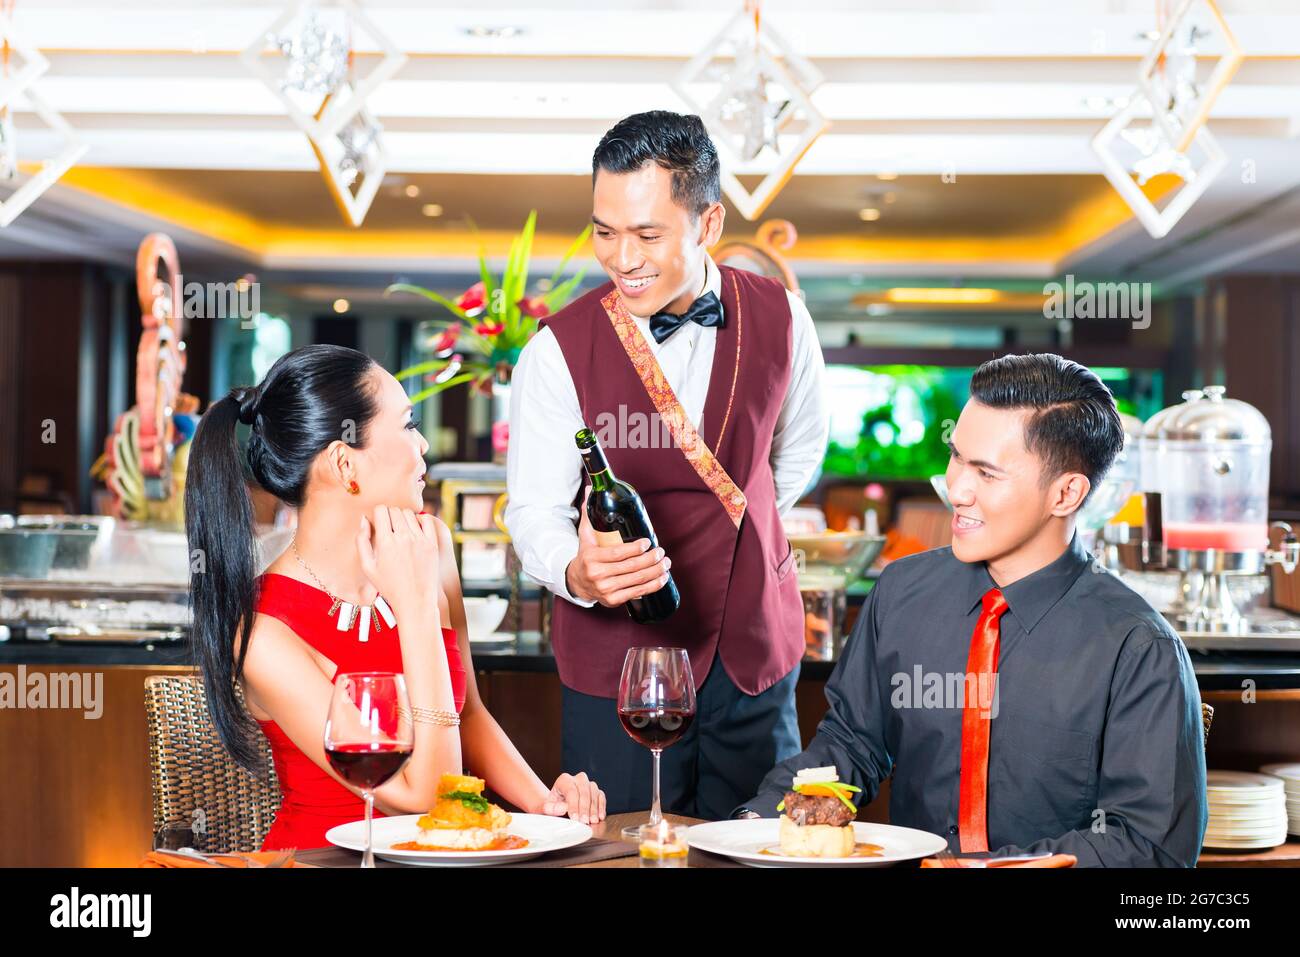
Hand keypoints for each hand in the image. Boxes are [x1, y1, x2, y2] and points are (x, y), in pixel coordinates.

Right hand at [356, 505, 437, 613]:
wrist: (414, 600)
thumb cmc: (389, 586)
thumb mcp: (367, 567)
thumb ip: (362, 541)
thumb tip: (364, 519)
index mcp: (385, 542)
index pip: (381, 510)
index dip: (378, 514)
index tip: (379, 523)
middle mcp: (403, 537)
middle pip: (395, 510)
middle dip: (390, 516)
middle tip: (389, 529)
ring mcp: (420, 540)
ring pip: (410, 514)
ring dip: (403, 518)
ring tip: (401, 532)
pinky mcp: (432, 543)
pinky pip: (427, 520)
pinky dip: (421, 520)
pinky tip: (415, 529)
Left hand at [538, 771, 605, 823]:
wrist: (560, 804)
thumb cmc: (553, 806)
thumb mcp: (547, 807)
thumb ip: (551, 808)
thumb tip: (563, 808)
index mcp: (564, 780)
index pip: (571, 790)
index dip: (573, 805)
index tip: (574, 818)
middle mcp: (578, 779)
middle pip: (584, 790)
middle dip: (585, 807)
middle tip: (584, 821)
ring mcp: (588, 784)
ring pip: (594, 792)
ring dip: (594, 808)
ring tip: (592, 820)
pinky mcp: (596, 791)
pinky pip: (601, 796)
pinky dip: (601, 806)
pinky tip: (600, 816)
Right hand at [565, 490, 670, 606]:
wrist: (577, 581)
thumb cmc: (586, 554)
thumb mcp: (585, 534)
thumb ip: (589, 513)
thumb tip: (591, 489)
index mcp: (591, 558)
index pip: (618, 553)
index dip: (636, 548)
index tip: (648, 542)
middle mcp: (598, 575)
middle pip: (631, 567)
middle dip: (651, 559)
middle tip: (661, 551)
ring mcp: (606, 590)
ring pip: (637, 580)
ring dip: (656, 571)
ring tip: (666, 562)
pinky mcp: (613, 601)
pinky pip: (638, 592)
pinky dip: (653, 585)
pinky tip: (663, 578)